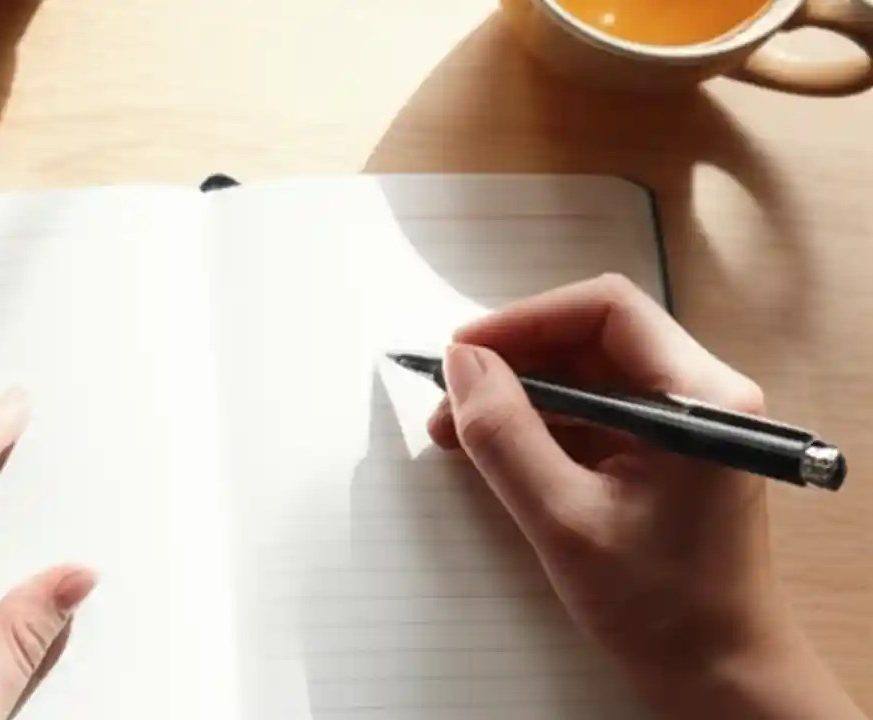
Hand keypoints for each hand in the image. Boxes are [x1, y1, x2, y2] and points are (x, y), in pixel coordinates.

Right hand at [429, 275, 861, 718]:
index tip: (462, 353)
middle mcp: (699, 394)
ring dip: (518, 394)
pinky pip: (591, 412)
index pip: (607, 311)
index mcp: (700, 398)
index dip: (525, 320)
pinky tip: (492, 449)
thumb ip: (506, 437)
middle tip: (449, 398)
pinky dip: (537, 424)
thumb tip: (461, 364)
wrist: (718, 675)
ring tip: (456, 432)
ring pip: (585, 374)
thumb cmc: (661, 609)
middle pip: (592, 338)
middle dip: (513, 361)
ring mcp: (681, 422)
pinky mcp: (662, 450)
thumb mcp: (565, 522)